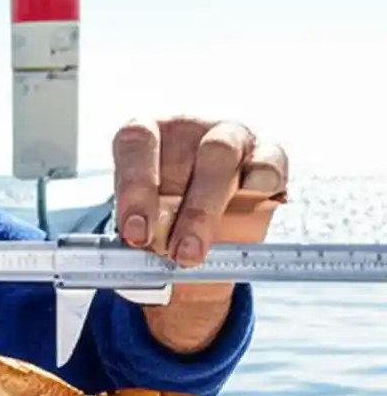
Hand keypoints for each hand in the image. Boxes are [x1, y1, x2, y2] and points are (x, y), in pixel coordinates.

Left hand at [111, 116, 288, 351]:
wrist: (200, 224)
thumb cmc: (162, 216)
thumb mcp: (144, 224)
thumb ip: (140, 236)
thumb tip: (127, 265)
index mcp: (147, 135)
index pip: (137, 143)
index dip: (134, 187)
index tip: (134, 232)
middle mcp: (186, 129)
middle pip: (186, 153)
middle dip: (179, 208)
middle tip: (169, 252)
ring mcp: (229, 136)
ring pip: (223, 155)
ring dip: (208, 208)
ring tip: (194, 252)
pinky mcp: (267, 154)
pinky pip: (268, 163)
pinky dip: (261, 184)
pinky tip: (250, 205)